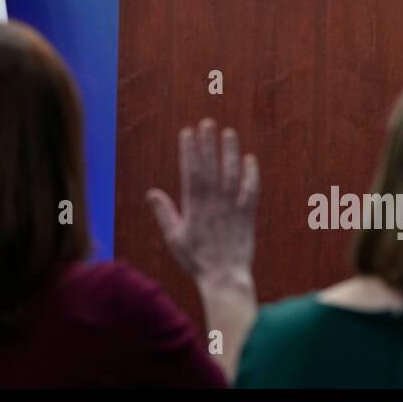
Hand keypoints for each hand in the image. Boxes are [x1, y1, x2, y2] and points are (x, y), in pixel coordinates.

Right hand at [147, 119, 258, 290]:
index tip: (187, 132)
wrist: (224, 278)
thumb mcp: (174, 237)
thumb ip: (164, 213)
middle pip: (211, 167)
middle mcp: (214, 203)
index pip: (191, 171)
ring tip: (228, 133)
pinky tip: (250, 159)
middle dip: (208, 144)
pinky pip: (251, 191)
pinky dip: (251, 175)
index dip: (189, 150)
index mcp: (194, 206)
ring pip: (231, 174)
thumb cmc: (196, 259)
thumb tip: (151, 192)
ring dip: (230, 152)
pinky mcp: (248, 215)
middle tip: (207, 123)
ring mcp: (232, 208)